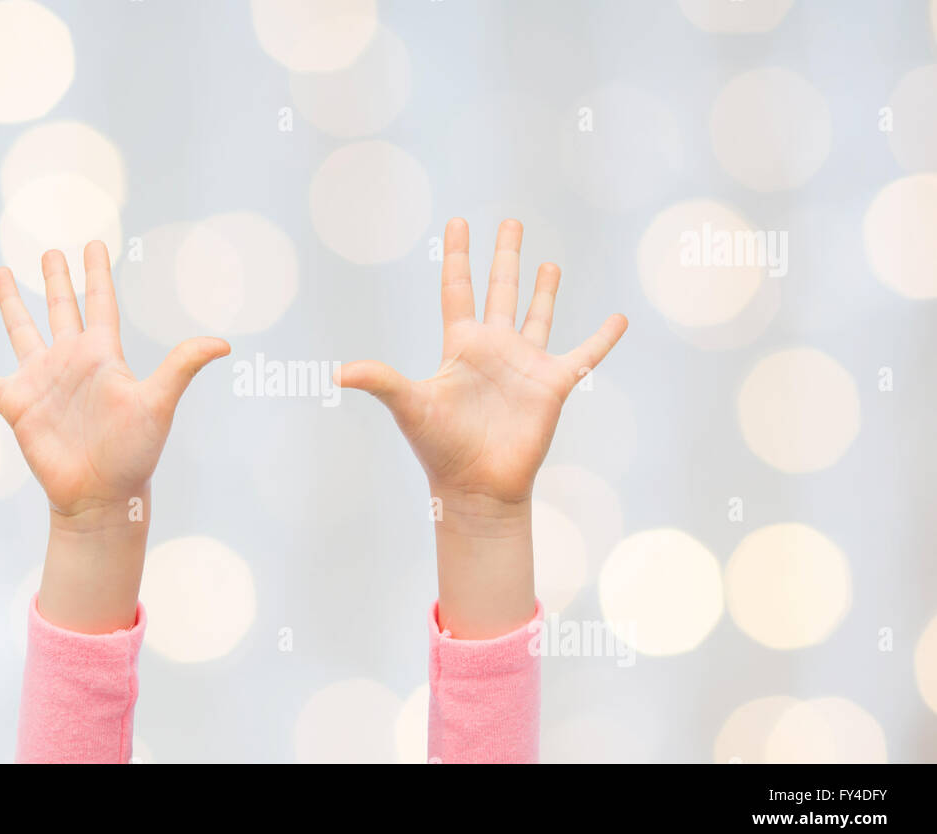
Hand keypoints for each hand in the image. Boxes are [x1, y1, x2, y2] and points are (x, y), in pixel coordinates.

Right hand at [0, 242, 228, 630]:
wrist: (100, 496)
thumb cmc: (134, 453)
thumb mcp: (158, 403)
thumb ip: (182, 367)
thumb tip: (223, 343)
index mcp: (102, 355)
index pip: (100, 302)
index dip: (96, 274)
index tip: (93, 244)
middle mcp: (70, 361)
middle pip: (61, 308)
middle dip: (56, 279)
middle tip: (51, 251)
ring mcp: (41, 381)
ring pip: (21, 331)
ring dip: (11, 302)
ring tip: (0, 271)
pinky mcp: (16, 406)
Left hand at [336, 218, 626, 636]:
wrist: (477, 487)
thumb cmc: (440, 448)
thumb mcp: (409, 406)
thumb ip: (380, 381)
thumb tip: (338, 373)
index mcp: (460, 346)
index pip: (458, 289)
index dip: (458, 257)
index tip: (457, 222)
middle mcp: (493, 349)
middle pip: (499, 290)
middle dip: (504, 256)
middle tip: (510, 221)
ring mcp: (524, 365)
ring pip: (537, 315)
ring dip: (543, 289)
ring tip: (548, 262)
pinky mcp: (553, 386)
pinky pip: (585, 355)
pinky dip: (603, 338)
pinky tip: (618, 318)